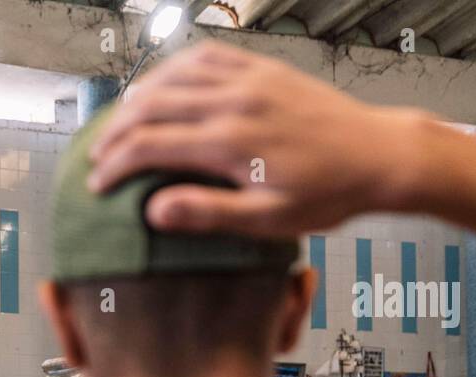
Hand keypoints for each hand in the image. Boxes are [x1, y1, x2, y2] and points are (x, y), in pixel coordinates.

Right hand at [88, 41, 424, 236]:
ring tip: (118, 123)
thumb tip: (152, 211)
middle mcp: (234, 102)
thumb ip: (208, 213)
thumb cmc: (326, 195)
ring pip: (172, 76)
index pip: (149, 146)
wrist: (378, 155)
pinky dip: (173, 69)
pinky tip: (160, 85)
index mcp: (230, 143)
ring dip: (136, 98)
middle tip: (96, 158)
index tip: (97, 186)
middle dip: (114, 133)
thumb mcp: (267, 220)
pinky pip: (206, 56)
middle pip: (150, 106)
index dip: (114, 166)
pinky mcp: (263, 69)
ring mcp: (249, 79)